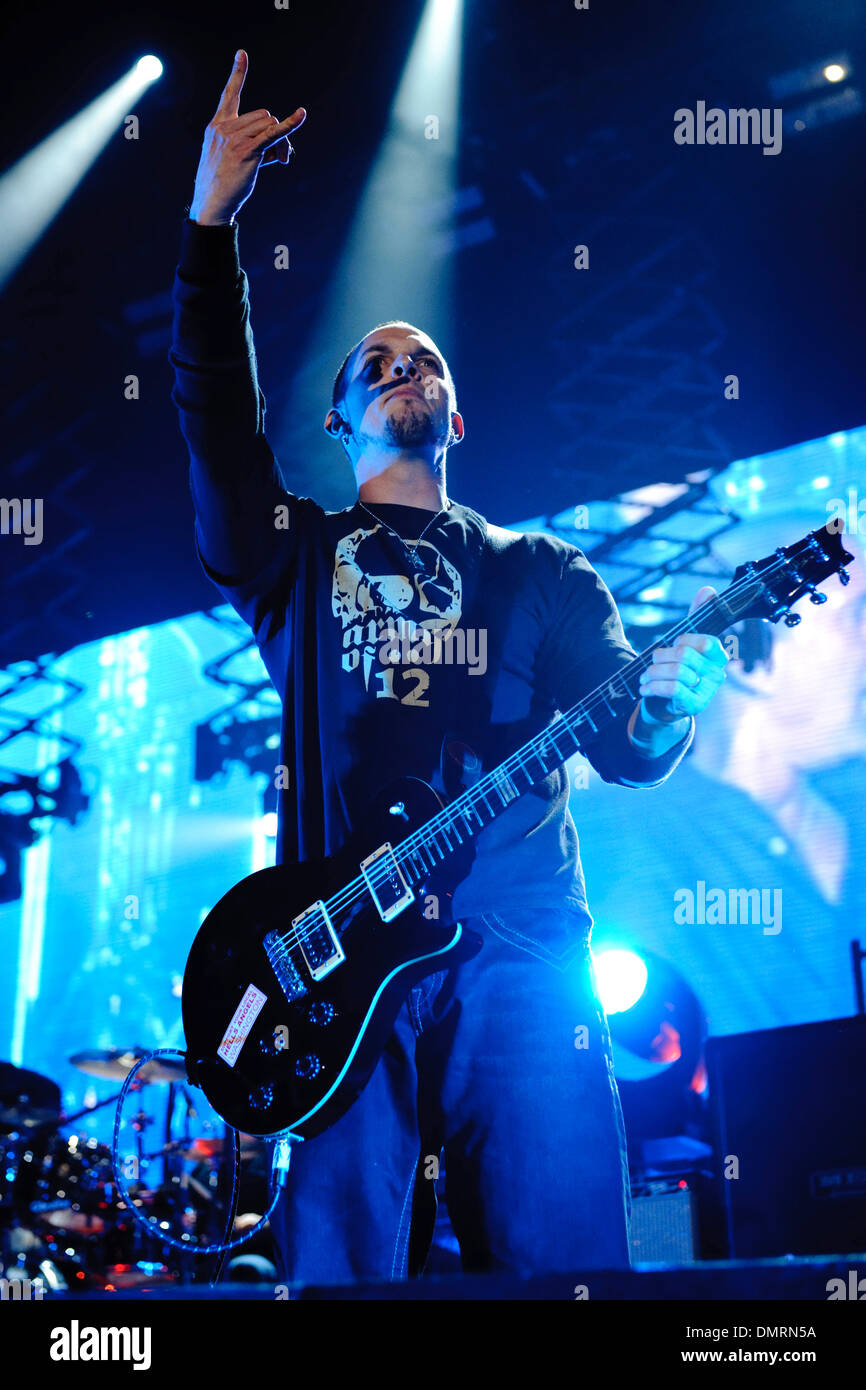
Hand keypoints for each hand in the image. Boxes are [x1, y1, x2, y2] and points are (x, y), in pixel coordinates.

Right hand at [189, 50, 305, 225]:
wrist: (212, 204)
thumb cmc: (223, 184)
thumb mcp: (233, 159)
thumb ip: (256, 146)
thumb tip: (284, 150)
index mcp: (217, 126)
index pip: (228, 95)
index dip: (237, 74)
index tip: (242, 54)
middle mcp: (224, 127)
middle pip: (264, 115)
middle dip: (275, 132)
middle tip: (277, 156)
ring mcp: (235, 138)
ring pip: (271, 125)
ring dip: (281, 142)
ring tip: (277, 161)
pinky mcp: (247, 150)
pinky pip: (274, 133)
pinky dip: (291, 125)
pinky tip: (302, 115)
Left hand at [637, 585, 729, 722]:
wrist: (667, 704)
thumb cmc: (678, 669)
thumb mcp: (685, 642)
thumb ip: (696, 616)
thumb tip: (708, 590)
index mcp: (718, 656)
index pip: (706, 641)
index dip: (684, 640)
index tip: (673, 643)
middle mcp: (718, 674)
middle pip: (684, 655)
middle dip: (660, 656)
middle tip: (650, 663)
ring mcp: (708, 691)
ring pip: (677, 672)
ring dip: (653, 673)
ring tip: (645, 676)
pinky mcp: (695, 705)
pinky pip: (673, 688)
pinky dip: (653, 686)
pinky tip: (644, 688)